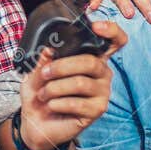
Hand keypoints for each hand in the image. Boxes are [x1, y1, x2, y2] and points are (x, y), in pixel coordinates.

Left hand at [15, 20, 123, 149]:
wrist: (36, 123)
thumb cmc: (40, 94)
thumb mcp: (36, 72)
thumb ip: (43, 59)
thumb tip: (49, 49)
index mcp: (91, 57)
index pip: (114, 41)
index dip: (110, 30)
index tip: (95, 26)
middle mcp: (101, 73)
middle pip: (90, 62)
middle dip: (61, 67)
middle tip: (44, 73)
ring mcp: (102, 92)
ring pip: (80, 83)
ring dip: (54, 88)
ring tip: (43, 94)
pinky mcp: (98, 110)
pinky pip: (76, 103)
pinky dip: (57, 103)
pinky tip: (51, 105)